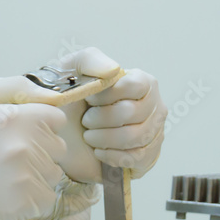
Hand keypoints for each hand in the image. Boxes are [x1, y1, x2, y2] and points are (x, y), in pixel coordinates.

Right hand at [0, 76, 67, 219]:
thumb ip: (17, 86)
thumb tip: (53, 96)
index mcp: (17, 118)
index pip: (57, 119)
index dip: (42, 125)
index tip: (23, 134)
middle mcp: (24, 146)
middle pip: (58, 148)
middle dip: (42, 150)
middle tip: (13, 157)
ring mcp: (25, 177)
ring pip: (54, 173)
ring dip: (38, 175)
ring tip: (11, 175)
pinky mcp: (25, 204)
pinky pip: (47, 198)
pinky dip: (34, 198)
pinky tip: (12, 193)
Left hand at [54, 48, 166, 181]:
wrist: (66, 136)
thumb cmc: (73, 100)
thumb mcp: (72, 72)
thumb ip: (89, 61)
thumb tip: (113, 68)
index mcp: (141, 81)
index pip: (136, 86)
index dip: (109, 95)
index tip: (89, 99)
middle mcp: (153, 105)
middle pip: (133, 113)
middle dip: (102, 119)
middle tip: (86, 121)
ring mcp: (154, 131)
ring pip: (136, 137)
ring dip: (105, 138)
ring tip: (89, 136)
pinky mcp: (148, 156)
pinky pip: (137, 158)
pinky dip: (113, 156)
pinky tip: (99, 151)